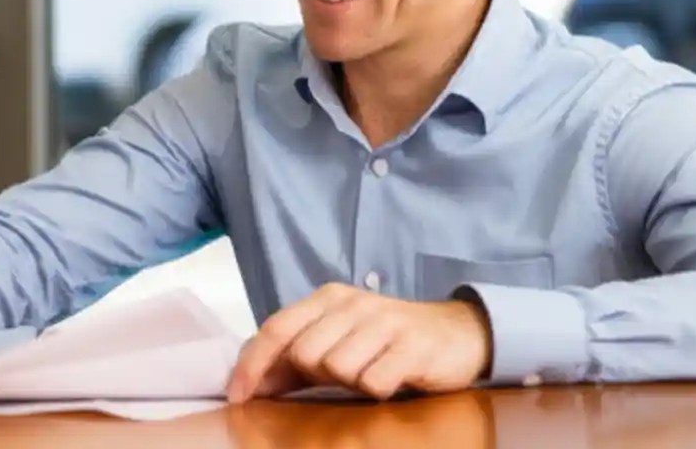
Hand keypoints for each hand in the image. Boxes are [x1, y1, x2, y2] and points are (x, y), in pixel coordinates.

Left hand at [226, 283, 491, 401]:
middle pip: (305, 354)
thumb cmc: (386, 341)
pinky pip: (374, 382)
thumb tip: (251, 384)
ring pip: (337, 368)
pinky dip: (378, 388)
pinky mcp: (413, 347)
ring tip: (371, 371)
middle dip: (315, 376)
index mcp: (328, 298)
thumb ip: (293, 361)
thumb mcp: (337, 341)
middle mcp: (354, 304)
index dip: (252, 364)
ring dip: (350, 382)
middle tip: (343, 374)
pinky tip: (392, 378)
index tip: (237, 396)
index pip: (276, 329)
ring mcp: (385, 322)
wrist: (458, 333)